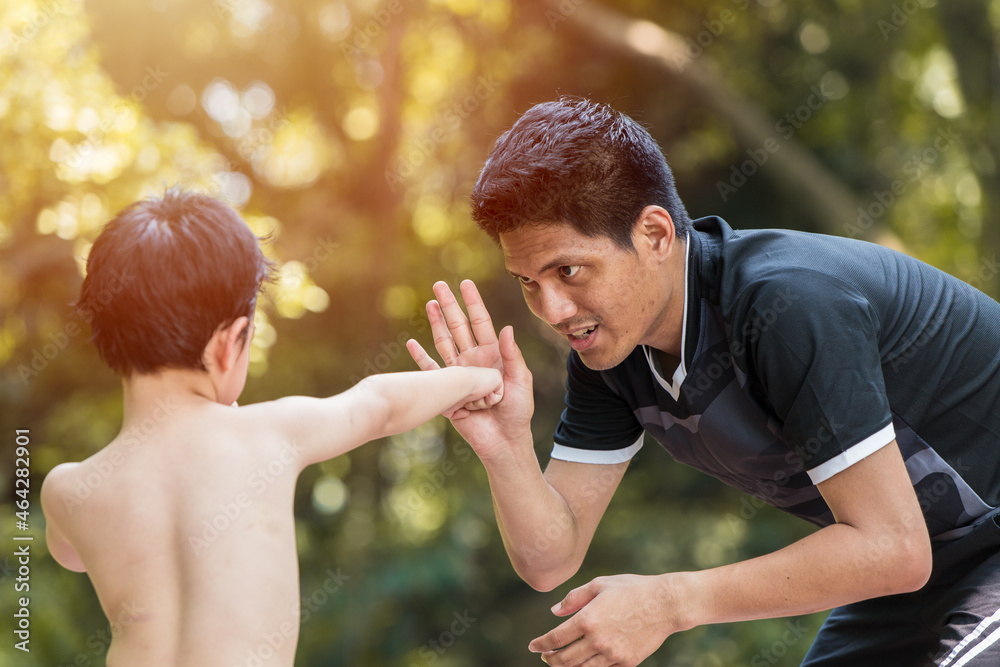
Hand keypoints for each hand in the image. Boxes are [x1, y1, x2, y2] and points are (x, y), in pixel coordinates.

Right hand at [406, 279, 534, 462]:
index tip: (465, 283)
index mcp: (492, 354)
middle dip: (449, 305)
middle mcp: (473, 360)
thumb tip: (506, 328)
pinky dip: (420, 358)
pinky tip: (411, 343)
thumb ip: (512, 355)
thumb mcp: (521, 381)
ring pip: (444, 343)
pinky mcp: (447, 391)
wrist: (503, 441)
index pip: (481, 322)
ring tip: (428, 304)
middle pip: (458, 327)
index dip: (473, 303)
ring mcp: (459, 374)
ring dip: (436, 324)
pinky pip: (430, 371)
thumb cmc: (517, 411)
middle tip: (438, 285)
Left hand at [528, 574, 680, 666]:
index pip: (555, 639)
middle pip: (564, 659)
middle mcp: (597, 640)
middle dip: (550, 659)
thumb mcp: (599, 585)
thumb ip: (573, 598)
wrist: (665, 604)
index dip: (540, 644)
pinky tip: (583, 664)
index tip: (533, 646)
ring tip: (560, 662)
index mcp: (588, 619)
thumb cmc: (631, 589)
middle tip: (545, 656)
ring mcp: (612, 654)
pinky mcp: (626, 662)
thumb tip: (554, 612)